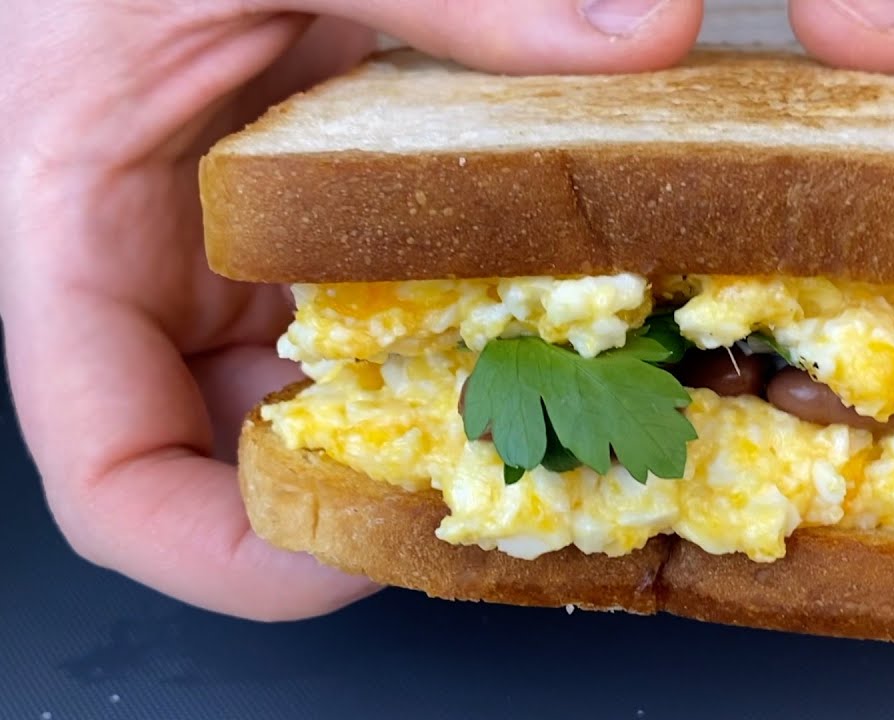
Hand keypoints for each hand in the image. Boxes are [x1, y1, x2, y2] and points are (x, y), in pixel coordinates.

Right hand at [0, 0, 701, 619]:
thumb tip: (642, 32)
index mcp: (80, 232)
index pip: (112, 475)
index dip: (227, 551)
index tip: (364, 550)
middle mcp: (161, 268)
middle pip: (243, 458)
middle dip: (372, 488)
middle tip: (519, 477)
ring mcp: (240, 251)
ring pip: (326, 396)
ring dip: (437, 416)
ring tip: (564, 407)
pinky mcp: (308, 218)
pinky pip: (378, 318)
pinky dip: (462, 333)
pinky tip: (555, 312)